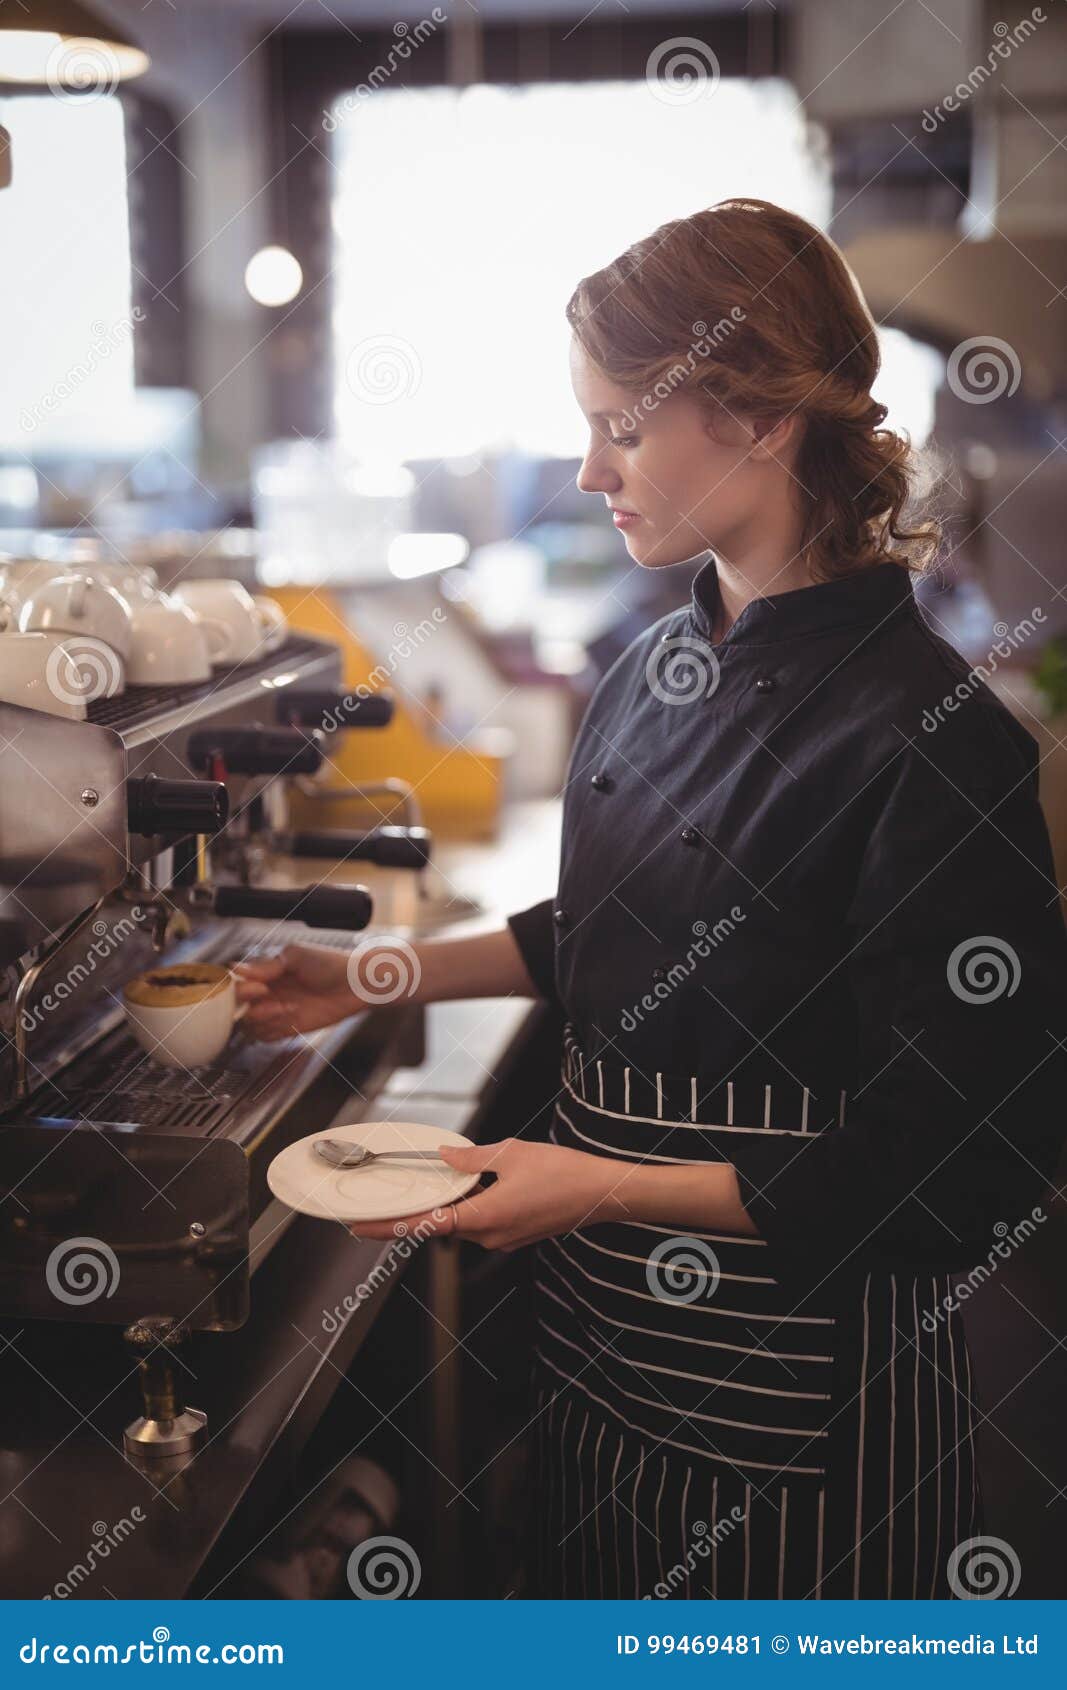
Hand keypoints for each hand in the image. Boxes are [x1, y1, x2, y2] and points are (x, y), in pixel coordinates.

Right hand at [232, 943, 356, 1040]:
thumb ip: (266, 965)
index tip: (257, 985)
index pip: (235, 983)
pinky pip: (265, 1036)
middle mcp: (267, 993)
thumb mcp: (296, 956)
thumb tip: (237, 968)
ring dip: (263, 1017)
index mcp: (265, 972)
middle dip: (248, 1003)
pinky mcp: (286, 1027)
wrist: (355, 985)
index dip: (239, 987)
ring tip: (285, 1007)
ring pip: (249, 1024)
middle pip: (237, 1006)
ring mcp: (275, 1011)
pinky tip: (290, 1016)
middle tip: (267, 994)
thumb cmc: (331, 964)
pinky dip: (271, 1030)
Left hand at [348, 1138, 627, 1251]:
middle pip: (442, 1223)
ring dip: (451, 1204)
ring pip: (463, 1221)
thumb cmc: (564, 1174)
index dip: (389, 1227)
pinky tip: (475, 1186)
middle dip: (421, 1207)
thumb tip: (446, 1159)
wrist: (603, 1194)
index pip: (424, 1225)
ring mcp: (504, 1239)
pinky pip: (483, 1221)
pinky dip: (471, 1206)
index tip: (360, 1227)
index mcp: (484, 1217)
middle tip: (392, 1193)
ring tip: (443, 1180)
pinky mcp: (516, 1235)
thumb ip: (473, 1160)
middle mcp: (490, 1235)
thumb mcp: (512, 1154)